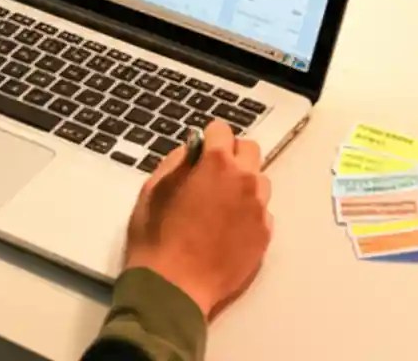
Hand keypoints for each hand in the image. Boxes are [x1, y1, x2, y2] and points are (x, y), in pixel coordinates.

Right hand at [123, 121, 272, 318]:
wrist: (174, 289)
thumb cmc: (157, 239)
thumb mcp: (153, 190)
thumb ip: (176, 162)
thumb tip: (191, 150)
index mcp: (216, 164)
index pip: (222, 129)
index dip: (209, 137)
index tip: (202, 148)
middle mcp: (245, 180)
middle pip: (250, 149)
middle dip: (232, 154)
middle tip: (212, 172)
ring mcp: (259, 209)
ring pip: (259, 181)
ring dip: (243, 184)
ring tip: (220, 204)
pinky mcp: (265, 235)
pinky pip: (262, 212)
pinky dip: (248, 213)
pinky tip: (227, 228)